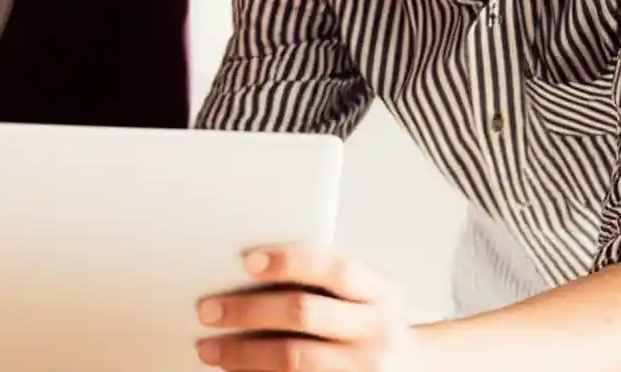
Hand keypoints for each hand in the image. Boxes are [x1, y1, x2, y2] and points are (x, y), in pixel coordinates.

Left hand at [195, 246, 417, 370]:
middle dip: (247, 310)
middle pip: (303, 312)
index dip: (289, 262)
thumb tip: (247, 268)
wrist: (413, 370)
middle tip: (207, 309)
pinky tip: (234, 371)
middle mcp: (377, 330)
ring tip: (209, 347)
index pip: (333, 268)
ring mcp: (365, 369)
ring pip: (292, 359)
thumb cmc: (369, 321)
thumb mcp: (364, 293)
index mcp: (380, 291)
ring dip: (242, 353)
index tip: (247, 260)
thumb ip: (323, 278)